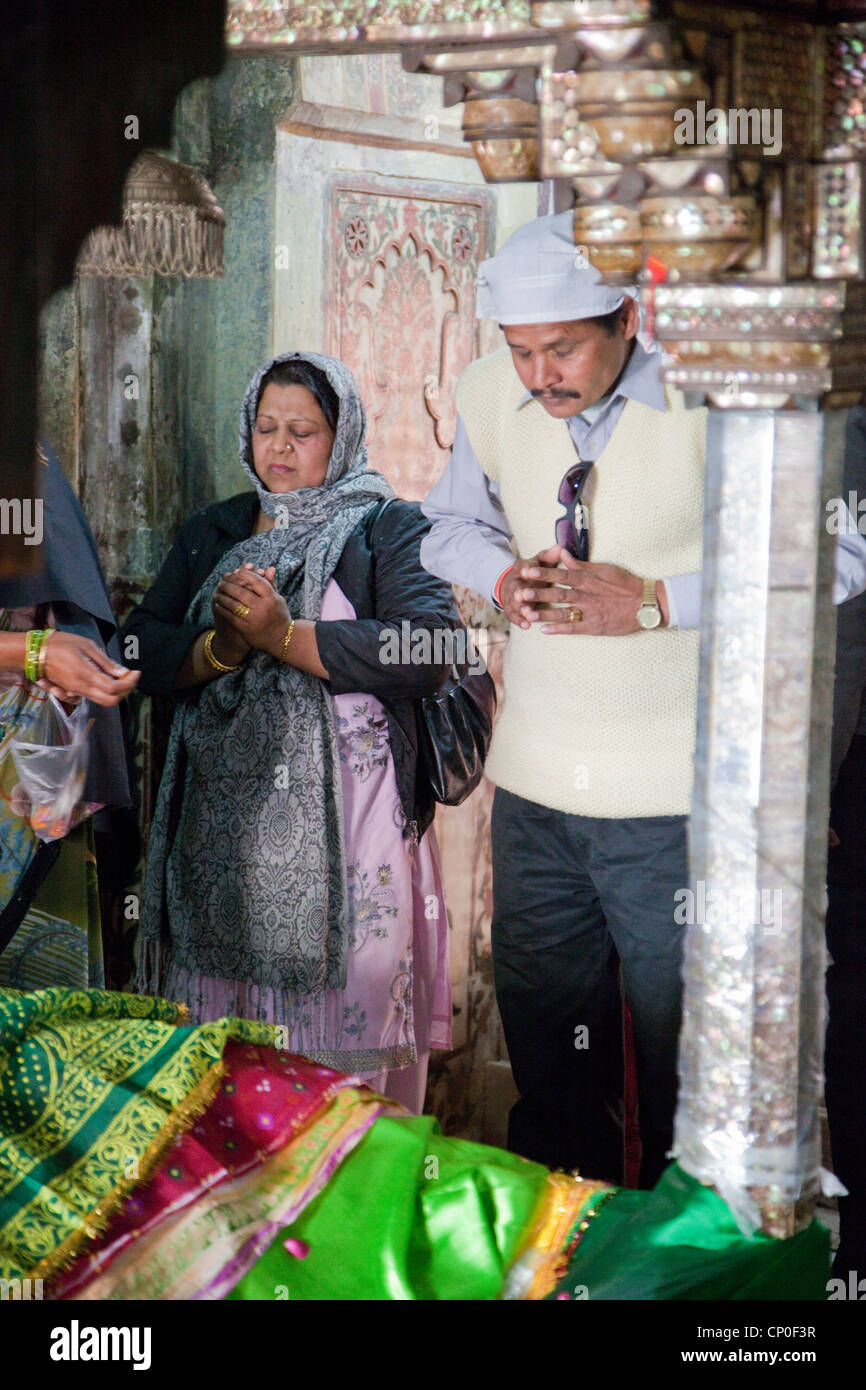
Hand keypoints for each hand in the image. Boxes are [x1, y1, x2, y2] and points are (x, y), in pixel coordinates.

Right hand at [39, 632, 140, 705]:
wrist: (34, 653)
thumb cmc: (60, 644)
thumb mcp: (86, 645)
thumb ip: (105, 661)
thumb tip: (123, 672)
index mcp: (85, 674)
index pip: (114, 688)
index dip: (129, 683)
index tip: (136, 672)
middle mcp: (81, 688)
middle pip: (110, 701)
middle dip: (125, 691)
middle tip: (130, 677)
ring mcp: (75, 692)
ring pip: (102, 700)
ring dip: (116, 692)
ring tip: (120, 676)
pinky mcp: (71, 692)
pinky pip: (92, 697)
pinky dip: (103, 692)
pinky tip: (105, 679)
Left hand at [213, 565, 289, 658]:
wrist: (282, 639)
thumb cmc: (279, 616)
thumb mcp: (278, 599)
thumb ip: (271, 584)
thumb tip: (270, 568)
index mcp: (272, 598)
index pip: (256, 581)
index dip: (245, 574)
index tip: (236, 571)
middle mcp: (263, 607)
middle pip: (241, 592)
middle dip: (228, 586)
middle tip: (222, 582)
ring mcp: (254, 619)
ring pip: (234, 604)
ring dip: (222, 597)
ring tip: (217, 593)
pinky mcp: (246, 629)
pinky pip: (231, 616)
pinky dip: (222, 609)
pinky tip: (218, 605)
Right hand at [498, 548, 567, 628]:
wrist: (513, 584)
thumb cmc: (533, 572)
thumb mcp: (540, 562)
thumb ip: (549, 556)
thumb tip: (560, 548)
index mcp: (521, 568)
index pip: (521, 567)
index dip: (524, 569)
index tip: (526, 570)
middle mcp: (514, 583)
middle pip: (516, 588)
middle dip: (519, 592)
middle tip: (522, 595)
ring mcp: (512, 598)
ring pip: (515, 604)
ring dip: (521, 609)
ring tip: (529, 614)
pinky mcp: (512, 610)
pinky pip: (514, 617)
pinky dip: (520, 621)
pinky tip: (526, 626)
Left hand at [503, 546, 653, 635]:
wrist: (645, 604)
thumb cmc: (625, 584)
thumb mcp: (604, 569)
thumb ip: (581, 564)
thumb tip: (562, 553)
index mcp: (588, 580)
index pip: (562, 574)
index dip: (544, 573)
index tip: (528, 570)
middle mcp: (587, 596)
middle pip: (559, 594)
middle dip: (538, 593)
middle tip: (520, 593)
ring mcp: (590, 612)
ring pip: (563, 613)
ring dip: (544, 613)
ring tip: (526, 613)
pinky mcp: (594, 627)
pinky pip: (573, 629)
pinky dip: (558, 629)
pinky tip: (543, 630)